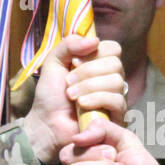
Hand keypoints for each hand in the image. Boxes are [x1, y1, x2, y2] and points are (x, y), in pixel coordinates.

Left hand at [24, 35, 125, 164]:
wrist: (47, 123)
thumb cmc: (51, 96)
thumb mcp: (54, 62)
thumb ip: (69, 44)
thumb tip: (94, 40)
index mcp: (100, 64)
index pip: (113, 48)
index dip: (95, 52)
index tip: (74, 62)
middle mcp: (111, 79)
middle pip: (115, 63)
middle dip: (88, 71)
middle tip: (68, 82)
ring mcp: (116, 97)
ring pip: (116, 81)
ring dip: (88, 86)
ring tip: (71, 95)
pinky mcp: (117, 116)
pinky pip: (117, 99)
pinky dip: (96, 99)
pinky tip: (81, 105)